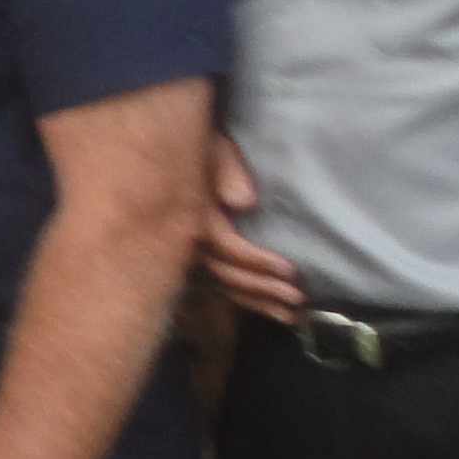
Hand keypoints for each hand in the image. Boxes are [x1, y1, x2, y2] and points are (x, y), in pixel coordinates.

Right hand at [199, 131, 304, 321]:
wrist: (161, 149)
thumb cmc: (191, 145)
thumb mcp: (208, 145)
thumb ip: (223, 168)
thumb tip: (244, 201)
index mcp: (190, 213)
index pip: (223, 246)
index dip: (255, 260)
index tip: (290, 269)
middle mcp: (184, 239)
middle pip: (222, 273)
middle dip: (260, 287)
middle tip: (297, 297)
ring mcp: (186, 253)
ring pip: (220, 285)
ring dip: (255, 301)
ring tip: (291, 314)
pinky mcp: (193, 259)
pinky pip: (217, 285)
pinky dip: (245, 299)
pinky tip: (269, 309)